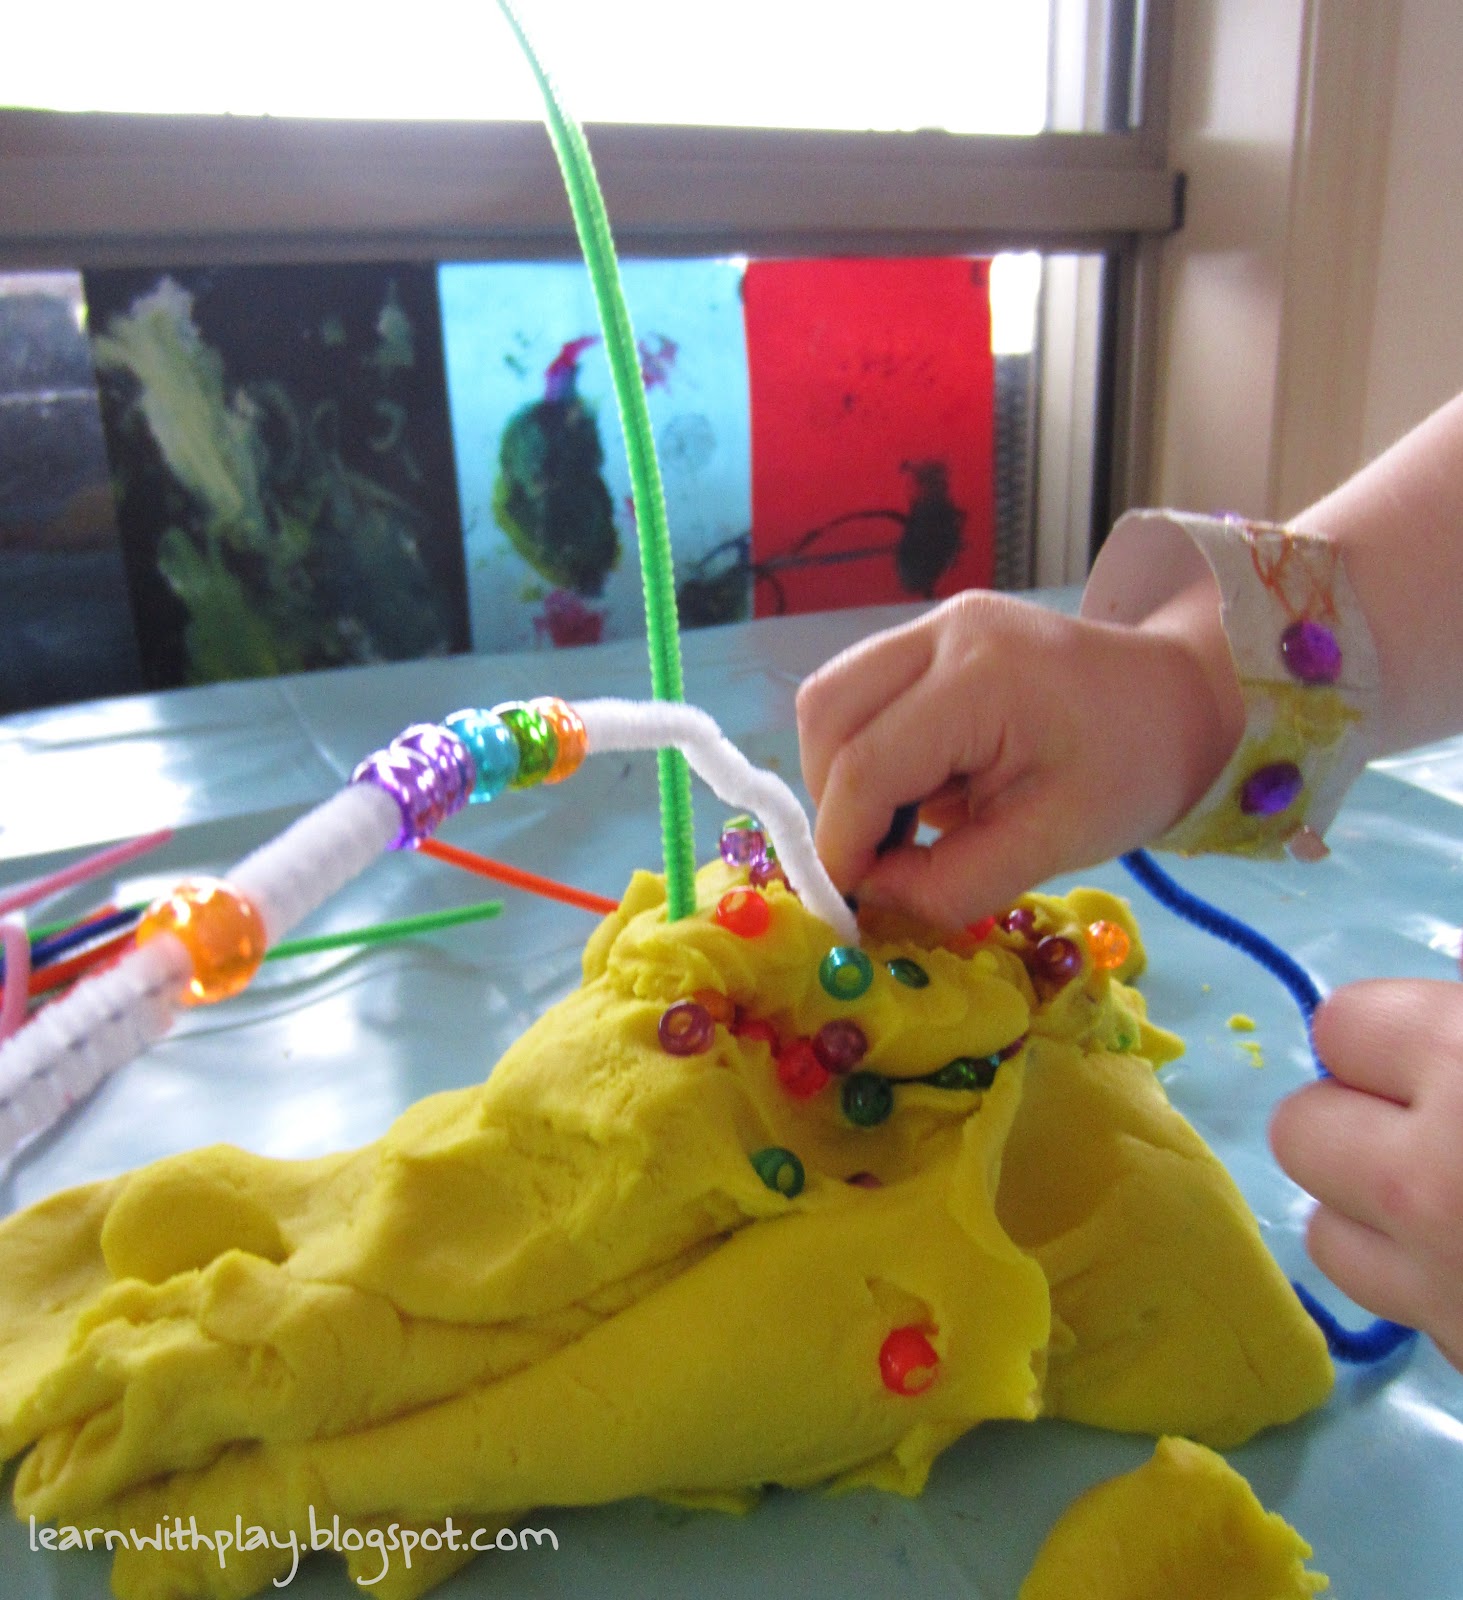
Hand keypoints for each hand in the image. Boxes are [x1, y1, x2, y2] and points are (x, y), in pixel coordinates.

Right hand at [795, 589, 1239, 928]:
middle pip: (826, 713)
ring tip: (901, 828)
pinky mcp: (932, 639)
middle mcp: (943, 632)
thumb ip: (951, 883)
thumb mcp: (1052, 846)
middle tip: (877, 862)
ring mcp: (934, 626)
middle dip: (833, 801)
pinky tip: (918, 793)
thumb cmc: (1133, 769)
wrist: (1181, 697)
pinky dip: (867, 754)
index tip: (850, 904)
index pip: (866, 764)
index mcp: (982, 677)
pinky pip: (862, 696)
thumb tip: (869, 898)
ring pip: (831, 701)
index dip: (841, 844)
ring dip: (844, 775)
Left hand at [1269, 980, 1462, 1372]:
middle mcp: (1426, 1183)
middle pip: (1300, 1129)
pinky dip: (1428, 1287)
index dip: (1388, 1036)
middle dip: (1358, 1121)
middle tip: (1445, 1125)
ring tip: (1457, 1202)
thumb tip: (1436, 986)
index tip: (1438, 1050)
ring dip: (1372, 1214)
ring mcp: (1443, 1289)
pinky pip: (1400, 1311)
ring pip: (1325, 1235)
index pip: (1341, 1025)